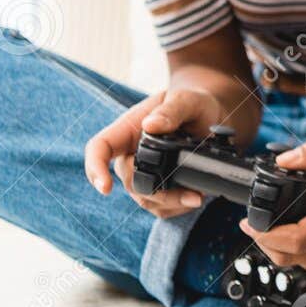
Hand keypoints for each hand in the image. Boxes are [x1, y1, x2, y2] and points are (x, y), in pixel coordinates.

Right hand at [84, 87, 259, 218]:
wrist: (210, 114)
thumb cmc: (192, 102)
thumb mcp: (187, 99)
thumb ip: (172, 110)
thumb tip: (152, 125)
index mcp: (128, 130)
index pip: (99, 148)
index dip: (95, 168)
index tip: (105, 187)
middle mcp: (130, 154)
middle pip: (130, 182)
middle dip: (159, 193)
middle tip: (192, 195)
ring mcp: (142, 172)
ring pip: (145, 199)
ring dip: (171, 203)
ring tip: (198, 197)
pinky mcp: (158, 186)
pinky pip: (160, 206)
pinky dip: (177, 207)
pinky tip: (195, 197)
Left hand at [242, 139, 305, 274]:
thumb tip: (285, 160)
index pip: (292, 240)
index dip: (263, 235)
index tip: (248, 222)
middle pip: (287, 258)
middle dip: (264, 243)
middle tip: (255, 225)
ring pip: (298, 265)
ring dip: (280, 250)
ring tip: (275, 229)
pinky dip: (299, 254)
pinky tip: (299, 236)